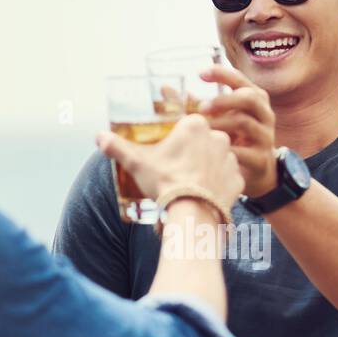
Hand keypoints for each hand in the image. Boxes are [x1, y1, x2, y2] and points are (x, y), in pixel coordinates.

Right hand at [96, 113, 242, 210]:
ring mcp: (231, 158)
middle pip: (203, 140)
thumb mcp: (137, 163)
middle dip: (193, 152)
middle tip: (178, 169)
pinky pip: (229, 178)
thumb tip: (99, 137)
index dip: (177, 138)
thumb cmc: (165, 182)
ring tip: (192, 183)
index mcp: (195, 125)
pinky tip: (207, 193)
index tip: (170, 152)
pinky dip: (219, 184)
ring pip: (218, 158)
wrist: (192, 212)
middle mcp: (218, 136)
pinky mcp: (238, 179)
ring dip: (208, 167)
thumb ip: (118, 147)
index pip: (187, 124)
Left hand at [198, 64, 277, 197]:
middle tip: (201, 108)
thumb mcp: (220, 118)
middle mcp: (264, 114)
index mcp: (254, 99)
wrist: (257, 173)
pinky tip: (208, 154)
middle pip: (249, 99)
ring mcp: (265, 137)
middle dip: (224, 100)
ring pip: (246, 123)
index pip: (240, 79)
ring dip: (221, 124)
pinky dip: (224, 151)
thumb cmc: (235, 139)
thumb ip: (196, 104)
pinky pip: (243, 152)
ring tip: (202, 131)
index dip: (222, 74)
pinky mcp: (261, 159)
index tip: (200, 73)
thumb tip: (165, 89)